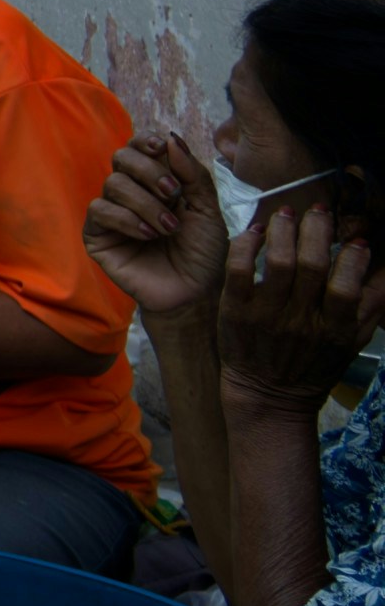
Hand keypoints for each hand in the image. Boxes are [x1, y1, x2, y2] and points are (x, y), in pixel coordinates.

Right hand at [93, 128, 226, 322]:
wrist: (194, 293)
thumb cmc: (203, 253)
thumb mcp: (208, 211)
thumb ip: (193, 175)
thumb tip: (171, 139)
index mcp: (156, 182)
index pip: (139, 147)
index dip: (145, 142)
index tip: (161, 149)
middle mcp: (131, 193)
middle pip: (121, 157)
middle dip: (148, 171)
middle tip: (172, 194)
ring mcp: (112, 213)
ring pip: (113, 184)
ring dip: (145, 203)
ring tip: (168, 229)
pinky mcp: (97, 235)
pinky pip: (100, 210)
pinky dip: (127, 219)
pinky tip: (148, 236)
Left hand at [223, 191, 380, 420]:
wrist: (269, 395)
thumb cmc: (314, 364)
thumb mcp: (352, 341)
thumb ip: (371, 305)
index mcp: (333, 329)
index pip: (346, 288)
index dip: (352, 260)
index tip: (356, 239)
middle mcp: (301, 320)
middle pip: (311, 266)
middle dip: (317, 230)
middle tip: (319, 210)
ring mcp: (266, 315)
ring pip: (276, 262)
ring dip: (284, 231)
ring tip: (288, 213)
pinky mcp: (235, 310)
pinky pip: (238, 269)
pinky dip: (246, 245)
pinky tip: (256, 231)